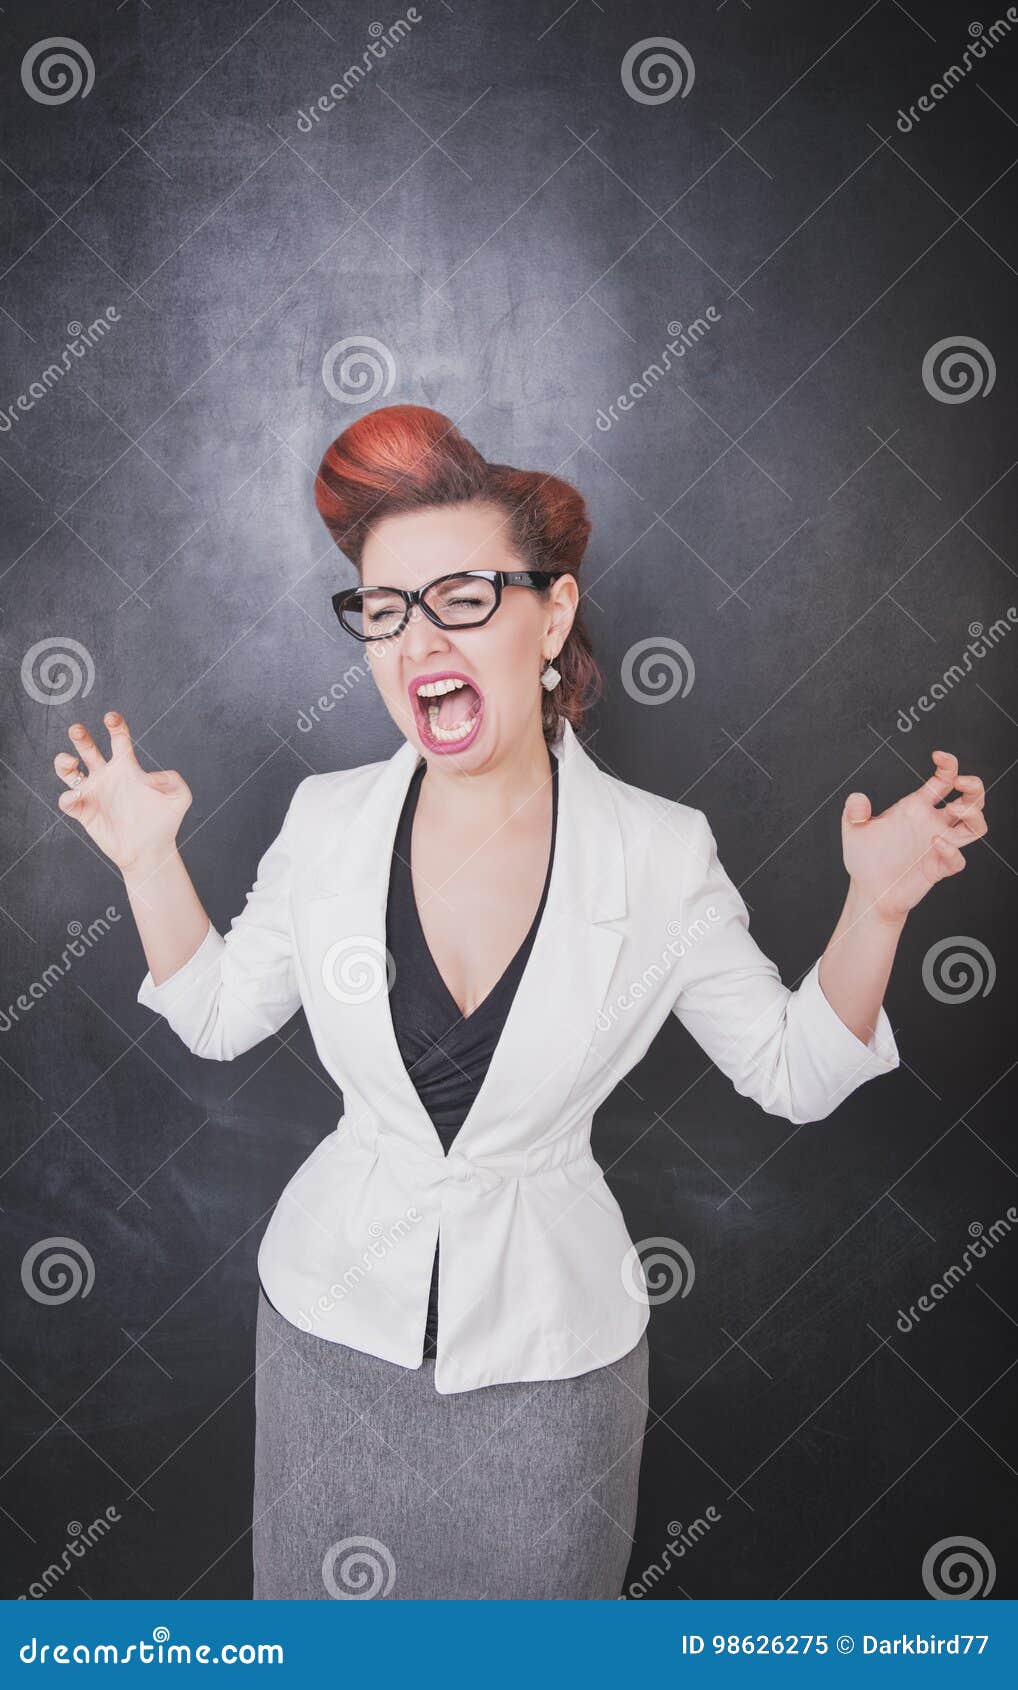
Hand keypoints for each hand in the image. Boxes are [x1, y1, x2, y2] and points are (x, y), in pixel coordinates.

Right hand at [54, 711, 192, 874]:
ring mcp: (94, 793)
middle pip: (88, 748)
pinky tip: (77, 795)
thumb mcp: (180, 797)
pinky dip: (67, 796)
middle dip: (80, 736)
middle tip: (76, 729)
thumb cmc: (164, 824)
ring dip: (63, 762)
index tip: (111, 718)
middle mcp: (108, 777)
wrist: (150, 852)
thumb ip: (174, 779)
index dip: (114, 725)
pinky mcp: (84, 812)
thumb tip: (153, 774)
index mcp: (128, 768)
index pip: (118, 738)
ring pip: (69, 771)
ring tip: (69, 761)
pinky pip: (67, 800)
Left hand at [841, 749, 986, 924]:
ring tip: (956, 809)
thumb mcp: (853, 831)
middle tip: (962, 782)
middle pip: (970, 800)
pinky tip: (935, 843)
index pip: (943, 781)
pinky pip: (958, 859)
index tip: (938, 756)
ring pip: (974, 826)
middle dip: (974, 787)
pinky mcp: (939, 868)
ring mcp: (939, 845)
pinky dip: (951, 850)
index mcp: (916, 808)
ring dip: (973, 815)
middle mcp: (932, 824)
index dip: (948, 765)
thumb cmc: (865, 859)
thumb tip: (857, 797)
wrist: (868, 891)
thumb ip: (853, 812)